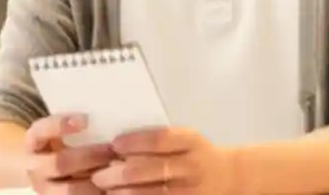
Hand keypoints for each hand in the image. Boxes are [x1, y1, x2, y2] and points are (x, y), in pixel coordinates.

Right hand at [25, 114, 114, 193]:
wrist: (40, 170)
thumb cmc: (58, 142)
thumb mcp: (58, 130)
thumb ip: (76, 125)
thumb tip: (109, 119)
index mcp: (33, 141)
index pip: (42, 130)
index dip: (60, 125)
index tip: (86, 120)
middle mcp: (34, 167)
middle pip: (59, 163)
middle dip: (88, 157)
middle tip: (111, 150)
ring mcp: (44, 189)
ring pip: (69, 191)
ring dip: (95, 181)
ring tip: (116, 171)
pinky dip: (97, 194)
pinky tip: (112, 188)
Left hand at [91, 128, 238, 193]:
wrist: (230, 177)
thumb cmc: (197, 155)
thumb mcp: (185, 139)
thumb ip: (158, 140)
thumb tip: (116, 147)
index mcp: (190, 142)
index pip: (158, 139)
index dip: (133, 142)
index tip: (113, 145)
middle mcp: (192, 166)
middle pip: (149, 169)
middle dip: (117, 173)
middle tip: (98, 176)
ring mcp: (191, 190)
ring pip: (150, 194)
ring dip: (121, 193)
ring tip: (105, 192)